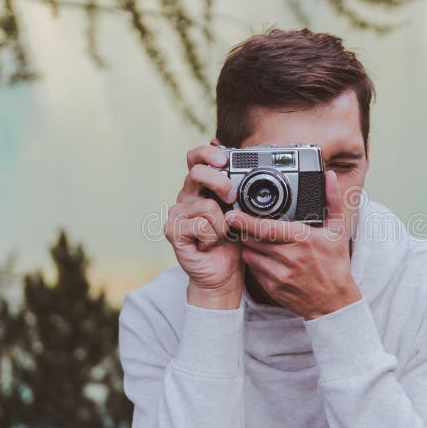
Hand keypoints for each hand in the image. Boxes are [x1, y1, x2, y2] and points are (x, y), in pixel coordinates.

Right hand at [165, 144, 242, 308]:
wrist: (223, 274)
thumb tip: (253, 170)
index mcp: (201, 187)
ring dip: (222, 224)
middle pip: (196, 173)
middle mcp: (186, 196)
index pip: (196, 158)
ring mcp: (177, 213)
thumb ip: (241, 192)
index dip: (208, 153)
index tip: (225, 160)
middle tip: (232, 198)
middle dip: (220, 183)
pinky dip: (213, 237)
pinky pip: (200, 225)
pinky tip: (209, 245)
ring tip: (220, 236)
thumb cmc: (233, 243)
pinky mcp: (173, 231)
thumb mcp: (243, 213)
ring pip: (206, 205)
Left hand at [224, 170, 360, 319]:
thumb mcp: (337, 230)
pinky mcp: (273, 288)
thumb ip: (332, 200)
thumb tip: (329, 176)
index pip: (266, 228)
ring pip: (250, 255)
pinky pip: (254, 270)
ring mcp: (280, 275)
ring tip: (254, 239)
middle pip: (252, 240)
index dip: (245, 220)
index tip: (233, 214)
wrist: (334, 302)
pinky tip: (262, 256)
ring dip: (248, 246)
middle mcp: (290, 258)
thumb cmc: (335, 264)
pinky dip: (254, 261)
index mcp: (303, 240)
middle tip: (241, 223)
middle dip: (245, 230)